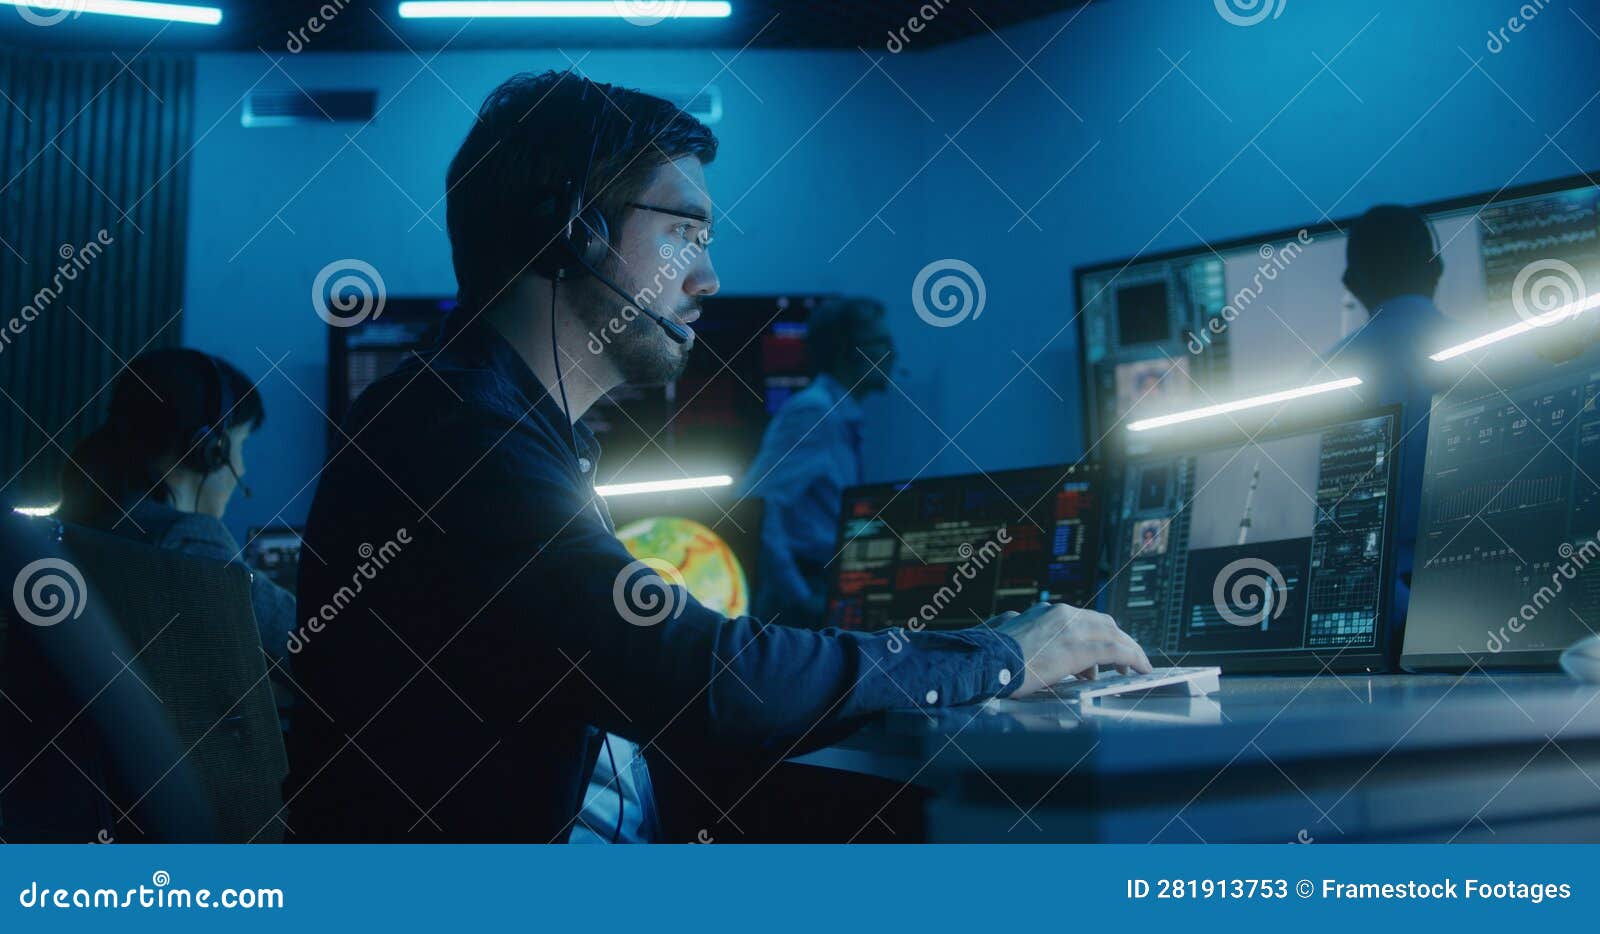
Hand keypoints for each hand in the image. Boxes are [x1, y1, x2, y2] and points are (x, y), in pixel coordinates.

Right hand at [993, 603, 1151, 695]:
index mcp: (1047, 612)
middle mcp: (1064, 614)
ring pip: (1114, 635)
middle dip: (1118, 640)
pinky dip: (1134, 658)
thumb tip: (1012, 621)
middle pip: (1104, 624)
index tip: (1103, 650)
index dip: (1099, 633)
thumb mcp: (1005, 630)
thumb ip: (1015, 624)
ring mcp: (1074, 629)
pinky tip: (1142, 669)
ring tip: (1134, 668)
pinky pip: (1117, 652)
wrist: (986, 662)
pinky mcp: (1081, 648)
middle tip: (1124, 660)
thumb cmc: (991, 653)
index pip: (1084, 619)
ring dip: (1129, 651)